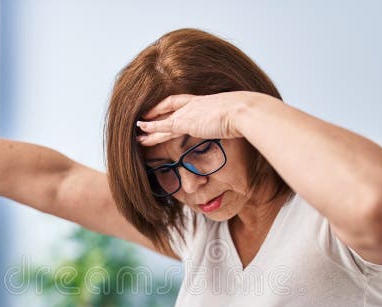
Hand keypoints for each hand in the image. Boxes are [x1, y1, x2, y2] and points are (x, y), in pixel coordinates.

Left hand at [135, 91, 250, 146]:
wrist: (241, 111)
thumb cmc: (244, 115)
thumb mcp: (235, 116)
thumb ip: (229, 121)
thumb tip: (235, 128)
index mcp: (205, 101)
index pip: (182, 102)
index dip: (170, 106)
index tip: (161, 110)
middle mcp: (194, 104)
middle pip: (169, 108)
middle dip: (155, 113)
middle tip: (143, 120)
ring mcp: (188, 113)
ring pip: (163, 119)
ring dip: (149, 126)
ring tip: (137, 131)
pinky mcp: (185, 122)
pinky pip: (164, 126)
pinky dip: (152, 128)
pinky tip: (142, 130)